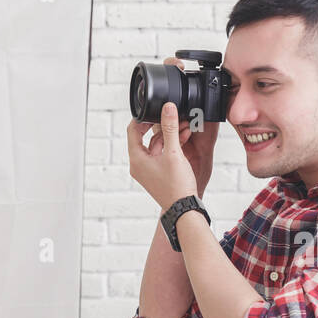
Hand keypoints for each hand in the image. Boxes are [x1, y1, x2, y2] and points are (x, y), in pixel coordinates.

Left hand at [127, 56, 218, 194]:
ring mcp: (148, 170)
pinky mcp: (158, 174)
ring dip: (170, 136)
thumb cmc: (177, 186)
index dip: (142, 118)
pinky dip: (171, 147)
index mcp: (136, 159)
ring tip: (184, 128)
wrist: (184, 208)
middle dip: (162, 127)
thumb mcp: (174, 153)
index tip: (154, 110)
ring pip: (156, 146)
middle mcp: (139, 165)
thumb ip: (170, 128)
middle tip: (174, 118)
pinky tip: (184, 139)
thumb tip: (167, 108)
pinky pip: (161, 155)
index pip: (133, 130)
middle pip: (146, 137)